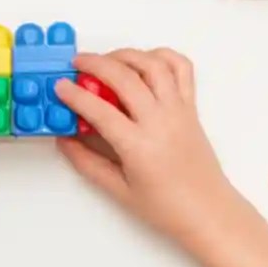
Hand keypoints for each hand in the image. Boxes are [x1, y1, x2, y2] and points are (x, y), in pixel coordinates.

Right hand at [54, 49, 244, 251]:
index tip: (59, 86)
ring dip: (127, 55)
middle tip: (76, 63)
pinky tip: (144, 61)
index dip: (75, 94)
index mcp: (139, 146)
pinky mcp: (192, 107)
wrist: (208, 211)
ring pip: (154, 64)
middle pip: (125, 77)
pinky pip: (182, 69)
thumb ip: (87, 162)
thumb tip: (65, 139)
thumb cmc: (167, 207)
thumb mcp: (118, 190)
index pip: (100, 110)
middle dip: (96, 63)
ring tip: (108, 60)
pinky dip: (163, 56)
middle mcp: (160, 121)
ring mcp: (179, 110)